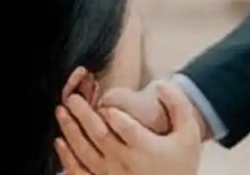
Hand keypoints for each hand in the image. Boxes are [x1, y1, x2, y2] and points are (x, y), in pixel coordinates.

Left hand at [56, 81, 202, 174]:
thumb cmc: (181, 164)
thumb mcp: (189, 134)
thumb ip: (178, 105)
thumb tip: (161, 84)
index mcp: (145, 149)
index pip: (123, 126)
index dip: (111, 112)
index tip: (104, 102)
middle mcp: (125, 163)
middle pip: (98, 135)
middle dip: (82, 113)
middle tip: (72, 98)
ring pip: (84, 152)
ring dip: (70, 130)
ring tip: (61, 111)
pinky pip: (79, 173)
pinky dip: (67, 158)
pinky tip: (59, 142)